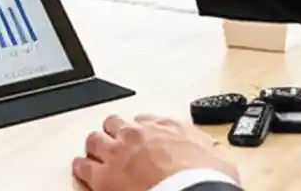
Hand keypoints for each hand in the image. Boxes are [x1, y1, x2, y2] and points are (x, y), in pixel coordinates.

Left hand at [73, 114, 239, 190]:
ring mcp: (118, 154)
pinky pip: (83, 166)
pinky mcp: (103, 178)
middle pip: (115, 123)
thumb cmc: (204, 180)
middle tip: (115, 140)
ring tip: (95, 152)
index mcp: (166, 128)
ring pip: (95, 140)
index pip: (147, 120)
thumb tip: (215, 156)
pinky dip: (82, 167)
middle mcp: (139, 135)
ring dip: (96, 146)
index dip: (142, 129)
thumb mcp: (218, 159)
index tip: (142, 134)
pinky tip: (82, 169)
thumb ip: (207, 150)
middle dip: (114, 131)